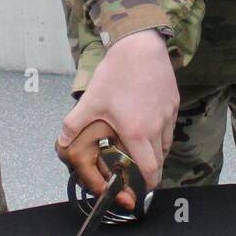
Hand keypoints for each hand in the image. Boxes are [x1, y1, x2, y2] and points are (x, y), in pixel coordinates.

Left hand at [57, 29, 177, 205]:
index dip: (149, 183)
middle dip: (153, 170)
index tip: (146, 189)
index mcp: (136, 133)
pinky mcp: (174, 103)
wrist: (140, 47)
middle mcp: (156, 127)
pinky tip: (151, 125)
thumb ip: (74, 124)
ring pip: (166, 143)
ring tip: (145, 150)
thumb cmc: (116, 74)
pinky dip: (163, 133)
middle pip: (160, 159)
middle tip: (144, 173)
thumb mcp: (91, 100)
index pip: (149, 168)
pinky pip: (170, 126)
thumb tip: (62, 142)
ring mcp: (167, 115)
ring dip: (158, 151)